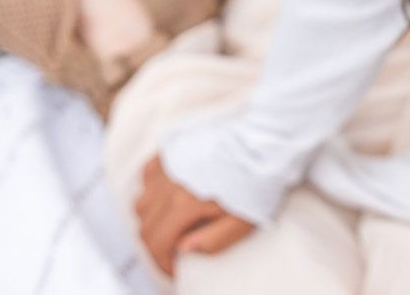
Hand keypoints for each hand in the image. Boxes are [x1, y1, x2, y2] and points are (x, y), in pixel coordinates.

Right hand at [135, 155, 255, 275]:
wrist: (266, 142)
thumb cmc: (258, 181)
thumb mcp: (244, 220)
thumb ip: (213, 240)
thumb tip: (183, 249)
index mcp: (185, 203)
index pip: (156, 242)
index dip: (162, 262)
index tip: (174, 268)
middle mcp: (169, 183)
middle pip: (146, 224)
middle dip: (157, 243)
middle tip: (173, 251)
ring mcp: (169, 163)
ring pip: (143, 201)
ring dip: (153, 218)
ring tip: (173, 225)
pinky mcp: (172, 148)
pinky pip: (148, 175)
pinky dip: (152, 190)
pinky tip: (169, 195)